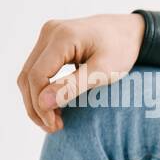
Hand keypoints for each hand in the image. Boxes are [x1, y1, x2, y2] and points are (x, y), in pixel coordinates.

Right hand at [16, 13, 144, 133]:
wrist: (131, 31)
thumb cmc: (122, 50)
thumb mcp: (103, 72)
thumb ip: (73, 86)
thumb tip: (43, 103)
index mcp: (62, 37)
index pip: (36, 76)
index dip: (40, 104)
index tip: (54, 125)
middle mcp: (49, 32)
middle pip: (28, 76)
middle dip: (36, 106)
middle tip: (53, 127)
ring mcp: (48, 35)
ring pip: (29, 73)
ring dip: (37, 100)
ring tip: (53, 121)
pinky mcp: (51, 42)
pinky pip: (38, 69)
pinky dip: (43, 89)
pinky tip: (55, 106)